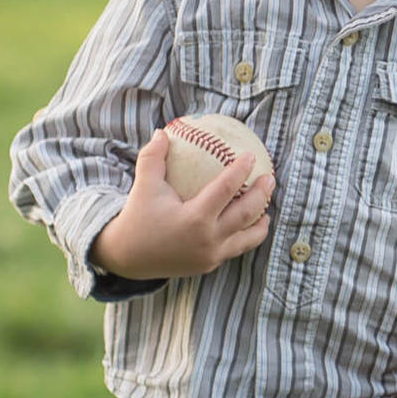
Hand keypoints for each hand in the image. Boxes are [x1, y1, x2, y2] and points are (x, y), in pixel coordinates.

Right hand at [89, 125, 275, 281]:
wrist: (126, 258)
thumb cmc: (137, 217)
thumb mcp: (144, 185)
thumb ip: (153, 157)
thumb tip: (162, 132)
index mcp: (194, 219)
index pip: (225, 190)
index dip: (241, 171)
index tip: (251, 156)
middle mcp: (207, 239)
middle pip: (246, 214)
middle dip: (262, 195)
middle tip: (270, 178)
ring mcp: (210, 256)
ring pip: (248, 239)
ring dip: (261, 222)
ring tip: (268, 208)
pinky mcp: (208, 265)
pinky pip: (235, 248)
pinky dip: (246, 236)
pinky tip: (249, 226)